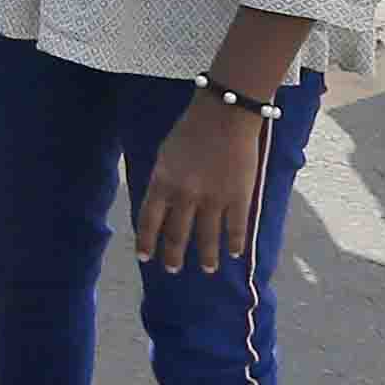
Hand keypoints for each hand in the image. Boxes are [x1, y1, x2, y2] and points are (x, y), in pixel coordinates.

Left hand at [134, 100, 272, 272]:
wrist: (225, 114)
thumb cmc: (192, 129)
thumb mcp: (165, 154)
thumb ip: (162, 181)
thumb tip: (159, 205)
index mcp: (162, 183)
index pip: (149, 221)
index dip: (146, 242)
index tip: (145, 257)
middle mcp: (185, 196)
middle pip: (177, 236)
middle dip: (173, 256)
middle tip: (173, 269)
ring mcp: (213, 199)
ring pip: (207, 239)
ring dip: (207, 258)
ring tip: (208, 269)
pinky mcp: (239, 197)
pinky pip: (236, 229)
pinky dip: (234, 244)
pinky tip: (233, 253)